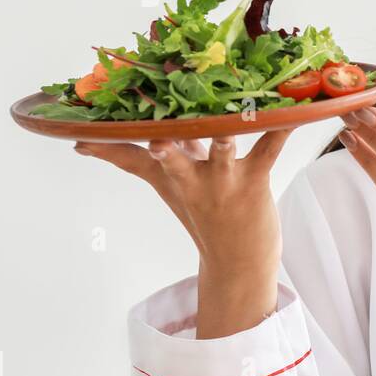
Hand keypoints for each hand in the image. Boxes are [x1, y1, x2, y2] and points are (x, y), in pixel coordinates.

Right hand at [73, 131, 294, 337]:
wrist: (238, 261)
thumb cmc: (203, 213)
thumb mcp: (165, 185)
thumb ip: (133, 158)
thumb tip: (86, 142)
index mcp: (169, 175)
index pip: (131, 158)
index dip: (107, 148)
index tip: (80, 136)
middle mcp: (192, 177)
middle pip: (171, 159)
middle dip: (162, 150)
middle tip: (155, 141)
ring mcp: (224, 179)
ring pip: (220, 153)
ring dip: (221, 140)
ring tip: (224, 127)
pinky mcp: (255, 180)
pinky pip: (269, 149)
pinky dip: (283, 130)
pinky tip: (295, 113)